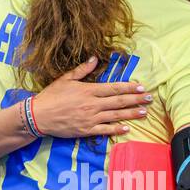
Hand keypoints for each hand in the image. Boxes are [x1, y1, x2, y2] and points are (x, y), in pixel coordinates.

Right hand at [29, 57, 152, 137]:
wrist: (39, 116)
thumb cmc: (51, 96)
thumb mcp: (66, 79)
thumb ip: (82, 70)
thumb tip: (95, 58)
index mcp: (89, 90)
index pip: (114, 88)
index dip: (129, 88)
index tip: (141, 87)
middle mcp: (92, 104)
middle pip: (119, 101)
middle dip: (136, 100)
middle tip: (150, 99)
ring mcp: (90, 118)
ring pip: (116, 115)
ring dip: (132, 114)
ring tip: (145, 113)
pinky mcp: (86, 130)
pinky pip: (105, 130)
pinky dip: (117, 129)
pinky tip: (127, 128)